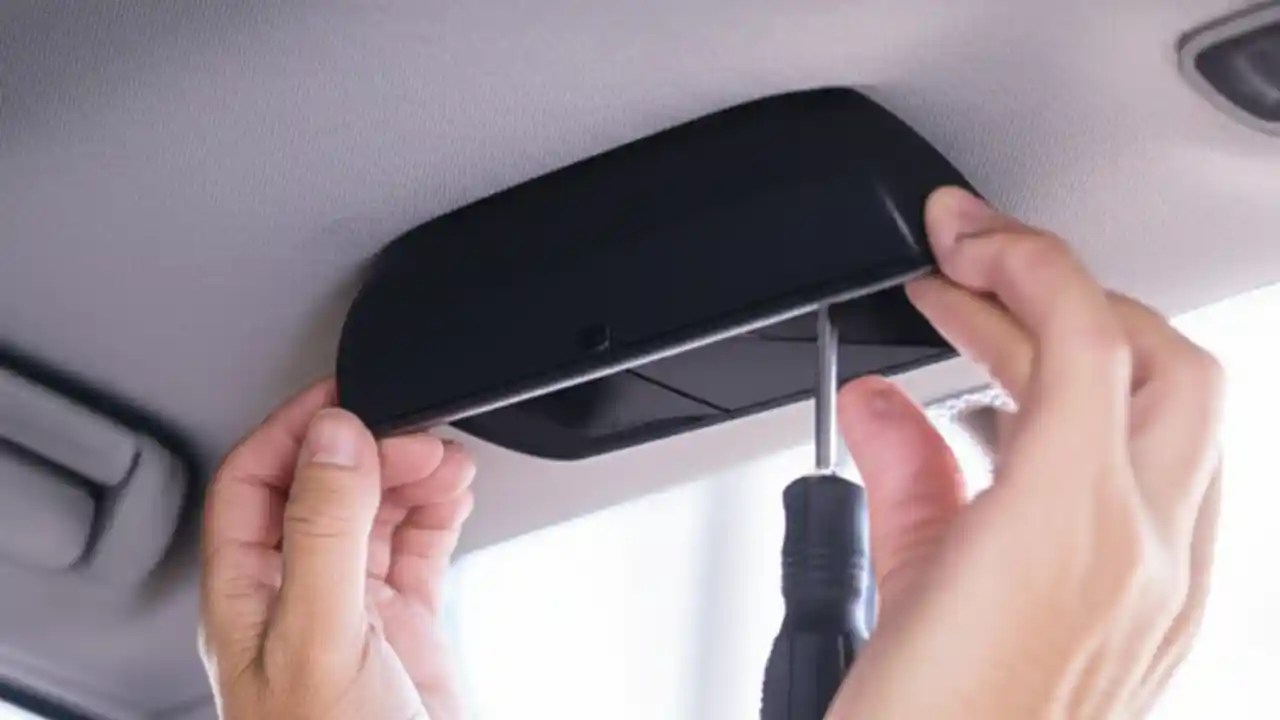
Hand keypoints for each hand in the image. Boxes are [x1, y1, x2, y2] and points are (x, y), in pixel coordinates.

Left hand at [199, 379, 474, 719]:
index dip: (295, 431)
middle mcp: (299, 596)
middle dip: (372, 449)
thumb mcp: (323, 634)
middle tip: (419, 436)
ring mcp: (355, 612)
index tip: (348, 397)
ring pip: (376, 514)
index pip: (252, 483)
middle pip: (324, 488)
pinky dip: (440, 513)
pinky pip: (419, 549)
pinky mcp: (406, 628)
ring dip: (411, 476)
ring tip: (449, 462)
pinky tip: (457, 494)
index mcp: (250, 595)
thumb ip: (324, 530)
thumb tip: (335, 437)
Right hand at [830, 188, 1222, 717]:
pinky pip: (1162, 489)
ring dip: (1085, 359)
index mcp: (1069, 537)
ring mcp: (1165, 592)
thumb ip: (893, 475)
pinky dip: (1099, 436)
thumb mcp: (882, 591)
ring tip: (985, 346)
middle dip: (1056, 295)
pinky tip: (1025, 441)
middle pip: (1155, 358)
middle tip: (963, 281)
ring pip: (1174, 420)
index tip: (961, 232)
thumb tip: (880, 405)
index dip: (1019, 256)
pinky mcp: (1158, 623)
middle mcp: (1144, 559)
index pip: (1084, 336)